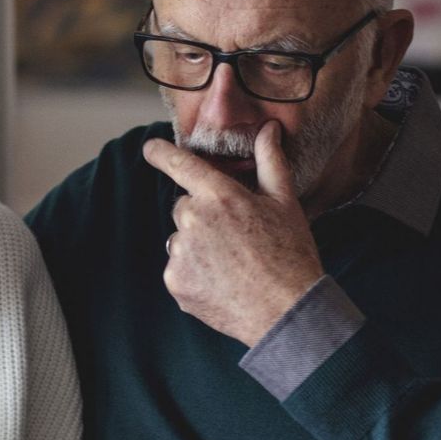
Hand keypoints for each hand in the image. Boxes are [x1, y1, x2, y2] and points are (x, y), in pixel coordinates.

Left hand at [143, 122, 324, 346]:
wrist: (286, 311)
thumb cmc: (291, 253)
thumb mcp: (285, 202)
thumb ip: (270, 161)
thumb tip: (268, 128)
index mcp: (219, 195)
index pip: (181, 165)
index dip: (162, 154)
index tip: (150, 149)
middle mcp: (193, 220)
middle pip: (184, 208)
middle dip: (203, 217)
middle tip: (235, 239)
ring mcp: (181, 253)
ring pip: (181, 241)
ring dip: (198, 248)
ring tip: (232, 266)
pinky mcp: (175, 282)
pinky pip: (178, 269)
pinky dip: (195, 275)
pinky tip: (222, 283)